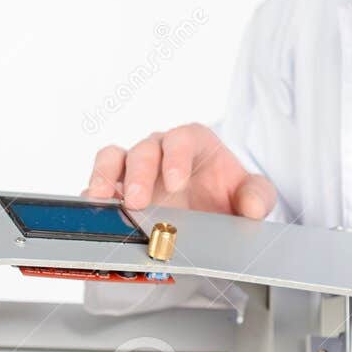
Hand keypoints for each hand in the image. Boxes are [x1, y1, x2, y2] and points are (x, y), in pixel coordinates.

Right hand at [84, 124, 275, 217]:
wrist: (213, 213)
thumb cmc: (226, 193)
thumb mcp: (251, 194)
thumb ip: (258, 195)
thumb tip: (254, 207)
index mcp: (194, 143)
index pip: (181, 138)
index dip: (176, 157)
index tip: (177, 182)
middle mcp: (161, 151)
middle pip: (144, 149)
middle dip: (140, 173)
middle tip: (140, 201)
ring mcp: (136, 169)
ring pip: (113, 158)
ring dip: (106, 177)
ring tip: (102, 199)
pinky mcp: (120, 189)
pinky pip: (101, 184)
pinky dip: (94, 195)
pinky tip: (93, 209)